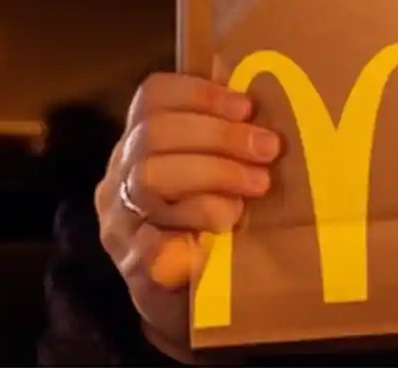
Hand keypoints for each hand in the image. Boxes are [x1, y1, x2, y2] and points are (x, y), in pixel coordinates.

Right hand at [95, 73, 280, 359]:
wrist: (192, 304)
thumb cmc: (215, 221)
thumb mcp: (216, 173)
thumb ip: (230, 142)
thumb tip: (277, 107)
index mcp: (139, 143)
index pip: (153, 97)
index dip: (200, 94)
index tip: (247, 106)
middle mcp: (120, 177)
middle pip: (154, 135)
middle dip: (219, 137)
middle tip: (267, 150)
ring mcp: (121, 223)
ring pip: (150, 179)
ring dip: (213, 176)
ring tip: (257, 187)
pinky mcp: (134, 267)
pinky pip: (154, 241)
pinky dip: (194, 231)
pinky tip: (225, 232)